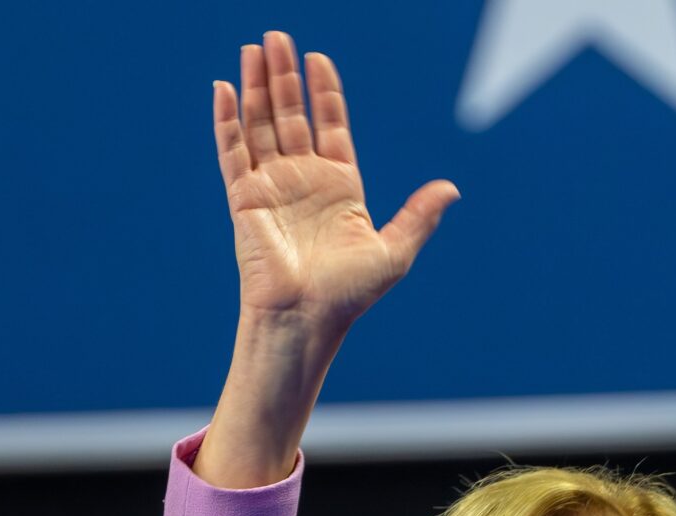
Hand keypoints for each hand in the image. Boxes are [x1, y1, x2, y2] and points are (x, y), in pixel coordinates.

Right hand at [215, 32, 456, 334]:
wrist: (306, 318)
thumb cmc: (349, 294)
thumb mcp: (394, 252)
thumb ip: (418, 216)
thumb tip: (451, 188)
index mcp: (340, 186)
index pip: (330, 126)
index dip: (323, 92)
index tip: (317, 58)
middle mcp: (303, 179)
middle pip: (290, 115)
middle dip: (284, 76)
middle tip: (277, 37)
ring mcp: (272, 186)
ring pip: (260, 124)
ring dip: (255, 87)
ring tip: (253, 49)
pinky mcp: (244, 198)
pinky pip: (233, 151)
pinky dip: (227, 121)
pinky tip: (224, 89)